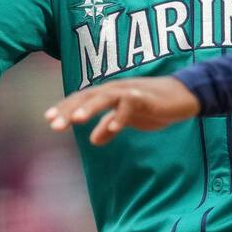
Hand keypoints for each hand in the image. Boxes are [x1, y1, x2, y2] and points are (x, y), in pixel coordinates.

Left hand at [44, 76, 200, 145]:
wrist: (183, 96)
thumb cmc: (154, 105)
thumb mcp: (129, 119)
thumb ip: (110, 127)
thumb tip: (94, 141)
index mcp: (108, 95)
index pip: (81, 99)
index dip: (64, 107)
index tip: (48, 119)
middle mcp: (115, 90)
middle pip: (87, 97)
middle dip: (69, 110)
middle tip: (54, 124)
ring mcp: (130, 92)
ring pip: (105, 97)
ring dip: (90, 108)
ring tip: (77, 120)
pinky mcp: (146, 98)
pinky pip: (129, 105)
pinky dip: (120, 116)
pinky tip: (112, 129)